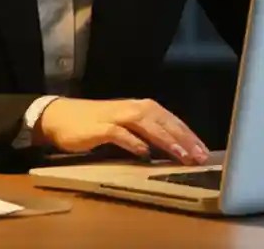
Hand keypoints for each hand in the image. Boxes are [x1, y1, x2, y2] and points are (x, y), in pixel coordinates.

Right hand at [34, 98, 210, 164]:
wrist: (59, 117)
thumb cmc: (95, 123)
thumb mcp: (126, 126)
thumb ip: (147, 133)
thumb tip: (173, 148)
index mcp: (141, 108)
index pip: (171, 120)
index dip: (188, 135)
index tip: (204, 151)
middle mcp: (132, 108)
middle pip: (163, 121)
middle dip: (183, 138)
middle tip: (199, 155)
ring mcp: (116, 116)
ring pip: (146, 125)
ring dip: (165, 139)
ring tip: (180, 154)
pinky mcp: (99, 128)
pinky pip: (119, 134)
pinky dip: (133, 142)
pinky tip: (144, 154)